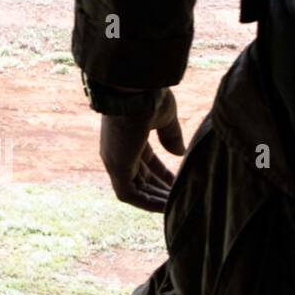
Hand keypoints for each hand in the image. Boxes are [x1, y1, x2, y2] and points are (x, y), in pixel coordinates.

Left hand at [99, 88, 185, 211]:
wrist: (133, 88)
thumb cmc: (148, 97)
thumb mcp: (164, 118)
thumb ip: (170, 136)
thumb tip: (178, 153)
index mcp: (128, 137)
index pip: (144, 162)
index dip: (162, 174)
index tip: (179, 183)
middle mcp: (118, 151)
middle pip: (140, 178)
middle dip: (160, 190)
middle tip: (180, 200)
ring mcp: (115, 160)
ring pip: (134, 189)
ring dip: (155, 200)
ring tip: (176, 207)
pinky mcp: (116, 167)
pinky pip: (129, 194)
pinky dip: (146, 202)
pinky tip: (165, 206)